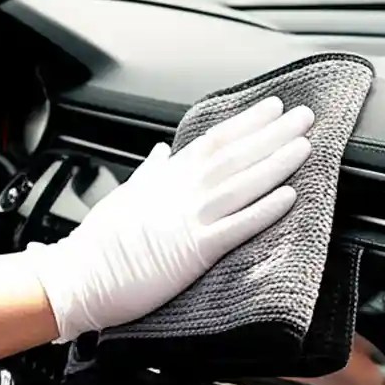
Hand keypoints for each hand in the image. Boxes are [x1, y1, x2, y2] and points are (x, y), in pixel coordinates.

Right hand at [27, 96, 314, 342]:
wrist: (79, 277)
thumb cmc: (98, 245)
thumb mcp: (124, 195)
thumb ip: (149, 172)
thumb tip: (160, 151)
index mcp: (167, 178)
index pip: (214, 140)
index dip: (247, 122)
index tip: (273, 107)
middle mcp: (182, 192)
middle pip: (236, 155)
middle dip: (273, 133)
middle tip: (305, 116)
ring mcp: (189, 219)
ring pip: (242, 184)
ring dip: (276, 163)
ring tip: (304, 146)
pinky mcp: (194, 251)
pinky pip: (237, 227)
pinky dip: (264, 210)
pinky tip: (288, 196)